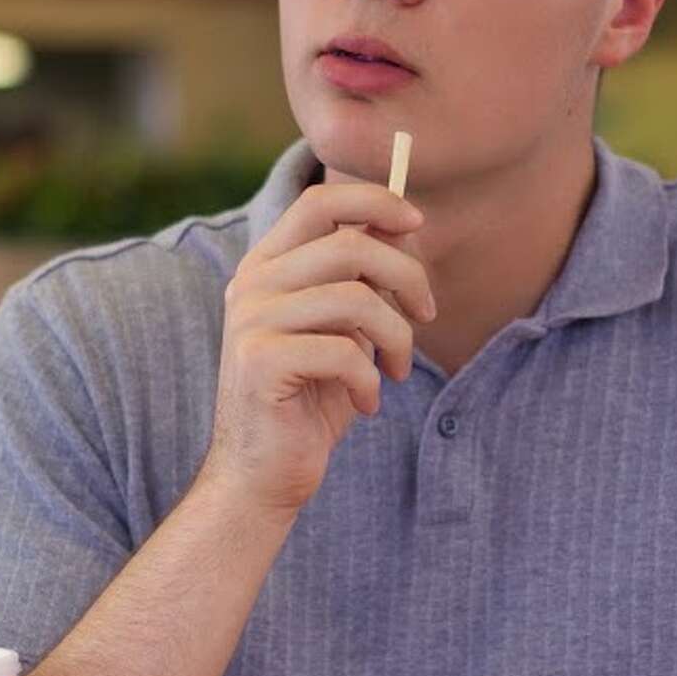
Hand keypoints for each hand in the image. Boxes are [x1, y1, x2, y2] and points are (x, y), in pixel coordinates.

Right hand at [200, 181, 435, 521]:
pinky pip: (344, 352)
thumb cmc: (312, 398)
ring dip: (396, 338)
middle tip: (426, 315)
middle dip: (408, 278)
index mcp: (266, 265)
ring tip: (395, 370)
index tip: (417, 223)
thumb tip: (404, 226)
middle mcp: (251, 284)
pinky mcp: (260, 362)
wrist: (263, 473)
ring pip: (357, 299)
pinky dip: (370, 380)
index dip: (375, 201)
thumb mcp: (343, 327)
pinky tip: (365, 402)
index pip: (319, 201)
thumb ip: (361, 279)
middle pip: (351, 246)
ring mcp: (250, 321)